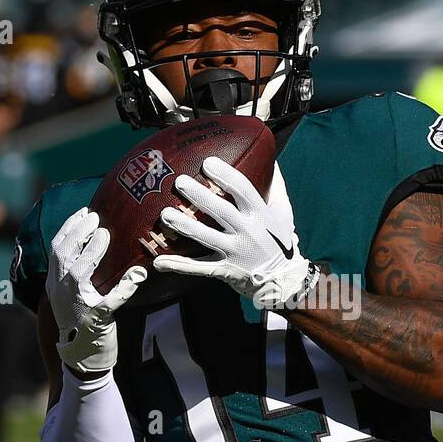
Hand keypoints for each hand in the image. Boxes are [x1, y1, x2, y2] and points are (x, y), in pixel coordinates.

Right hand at [45, 207, 145, 375]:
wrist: (83, 359)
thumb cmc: (83, 321)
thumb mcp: (73, 295)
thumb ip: (79, 271)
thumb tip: (96, 242)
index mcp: (55, 283)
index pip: (57, 248)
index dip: (70, 227)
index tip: (85, 212)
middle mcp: (61, 292)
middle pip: (64, 254)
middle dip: (79, 233)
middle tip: (97, 219)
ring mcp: (76, 306)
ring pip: (79, 274)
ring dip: (93, 252)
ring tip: (107, 236)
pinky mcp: (96, 320)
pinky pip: (110, 302)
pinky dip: (125, 288)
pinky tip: (137, 276)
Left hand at [154, 156, 318, 307]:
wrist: (283, 280)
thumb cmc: (280, 241)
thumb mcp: (284, 213)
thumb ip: (276, 187)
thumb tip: (269, 160)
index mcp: (261, 215)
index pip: (243, 190)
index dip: (226, 175)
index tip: (208, 162)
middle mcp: (247, 232)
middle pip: (221, 211)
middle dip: (200, 196)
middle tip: (179, 181)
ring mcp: (234, 253)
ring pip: (206, 238)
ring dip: (184, 226)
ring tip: (165, 214)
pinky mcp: (224, 270)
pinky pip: (198, 267)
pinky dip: (178, 265)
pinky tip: (158, 262)